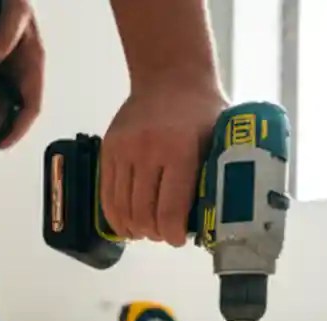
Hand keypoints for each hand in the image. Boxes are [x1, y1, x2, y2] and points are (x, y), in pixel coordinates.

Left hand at [0, 0, 43, 148]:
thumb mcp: (14, 13)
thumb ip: (5, 35)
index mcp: (33, 64)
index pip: (32, 106)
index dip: (20, 128)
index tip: (3, 142)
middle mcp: (23, 72)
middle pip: (18, 111)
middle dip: (7, 131)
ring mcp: (8, 70)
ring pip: (4, 104)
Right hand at [101, 83, 228, 245]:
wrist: (170, 76)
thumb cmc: (201, 110)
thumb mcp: (220, 138)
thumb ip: (217, 175)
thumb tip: (220, 217)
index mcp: (180, 151)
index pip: (170, 210)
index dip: (172, 234)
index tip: (177, 239)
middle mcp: (148, 151)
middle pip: (143, 213)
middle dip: (154, 233)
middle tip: (164, 235)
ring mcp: (124, 150)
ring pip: (121, 208)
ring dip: (133, 227)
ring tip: (146, 230)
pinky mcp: (109, 150)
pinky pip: (106, 193)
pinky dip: (114, 214)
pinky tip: (126, 221)